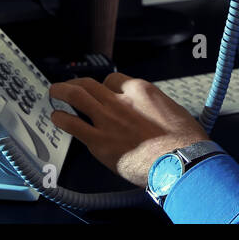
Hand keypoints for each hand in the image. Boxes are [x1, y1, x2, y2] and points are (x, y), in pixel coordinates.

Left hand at [49, 73, 208, 187]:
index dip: (104, 85)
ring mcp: (108, 120)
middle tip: (69, 85)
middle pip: (90, 83)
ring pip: (77, 97)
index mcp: (140, 90)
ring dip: (62, 92)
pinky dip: (61, 119)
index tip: (101, 91)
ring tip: (54, 92)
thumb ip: (154, 108)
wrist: (181, 161)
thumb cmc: (184, 141)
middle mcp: (121, 100)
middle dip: (76, 82)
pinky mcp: (99, 141)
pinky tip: (57, 118)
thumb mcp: (172, 111)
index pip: (113, 78)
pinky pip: (73, 125)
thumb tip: (149, 113)